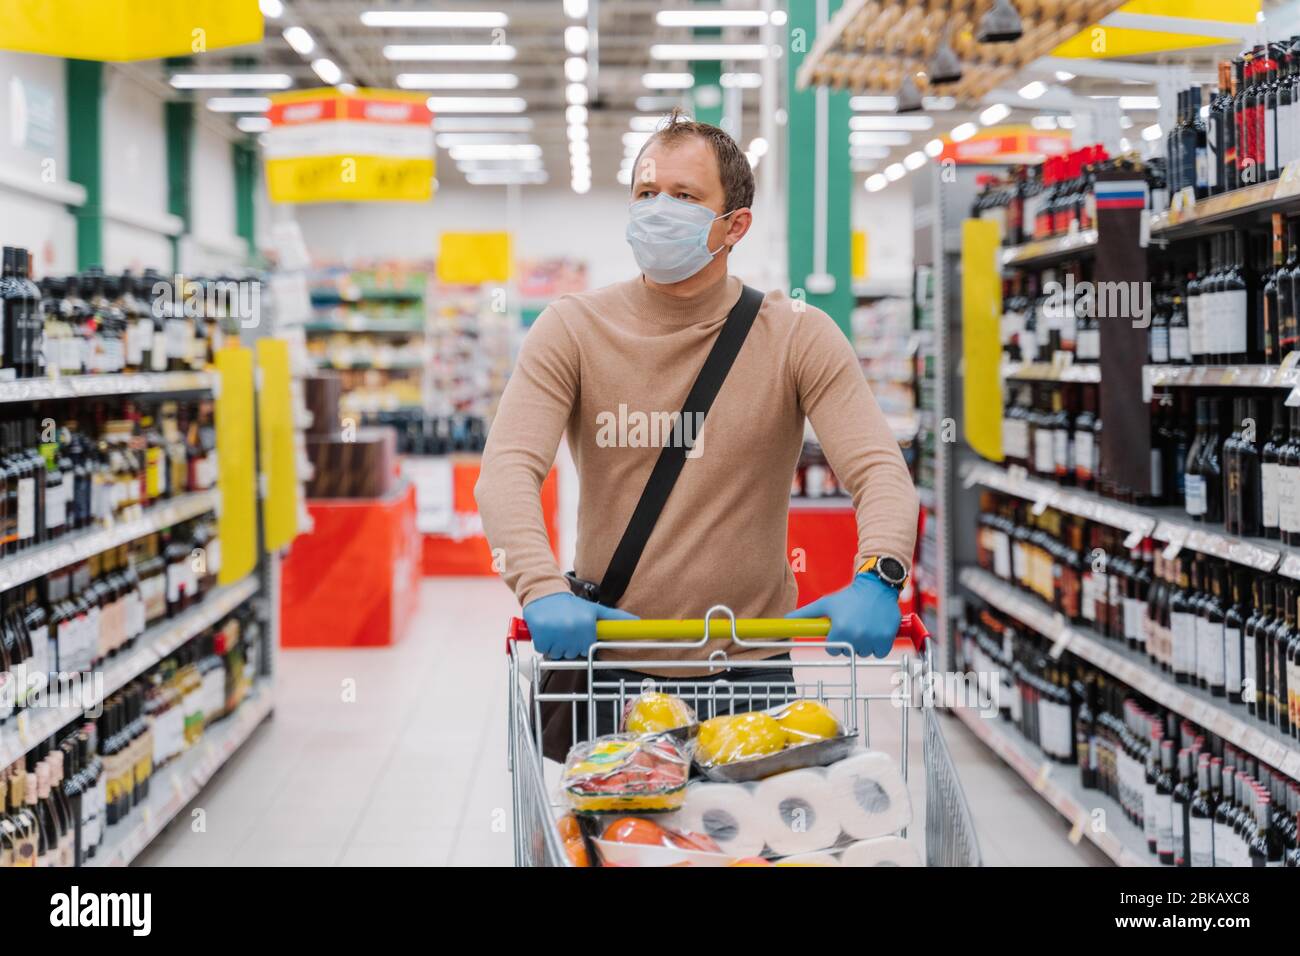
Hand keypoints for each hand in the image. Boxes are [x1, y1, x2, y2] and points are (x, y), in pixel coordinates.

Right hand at [522, 592, 638, 659]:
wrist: (545, 595)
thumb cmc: (571, 605)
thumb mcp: (594, 610)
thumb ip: (615, 617)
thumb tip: (637, 620)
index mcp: (586, 625)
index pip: (586, 650)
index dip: (581, 643)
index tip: (577, 633)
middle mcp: (572, 630)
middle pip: (572, 653)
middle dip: (568, 645)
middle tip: (566, 630)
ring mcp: (555, 635)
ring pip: (558, 654)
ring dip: (556, 645)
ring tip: (556, 630)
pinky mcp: (540, 637)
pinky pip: (544, 650)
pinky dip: (543, 643)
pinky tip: (546, 631)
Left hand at [786, 573, 900, 657]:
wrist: (876, 587)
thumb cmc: (849, 596)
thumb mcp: (826, 603)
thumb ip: (806, 614)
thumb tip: (787, 618)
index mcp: (840, 629)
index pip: (833, 649)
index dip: (835, 639)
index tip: (840, 629)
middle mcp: (857, 635)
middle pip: (849, 652)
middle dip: (850, 642)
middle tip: (854, 625)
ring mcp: (873, 638)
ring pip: (865, 653)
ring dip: (865, 644)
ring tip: (865, 626)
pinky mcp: (887, 638)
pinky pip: (880, 652)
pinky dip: (879, 645)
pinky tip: (875, 630)